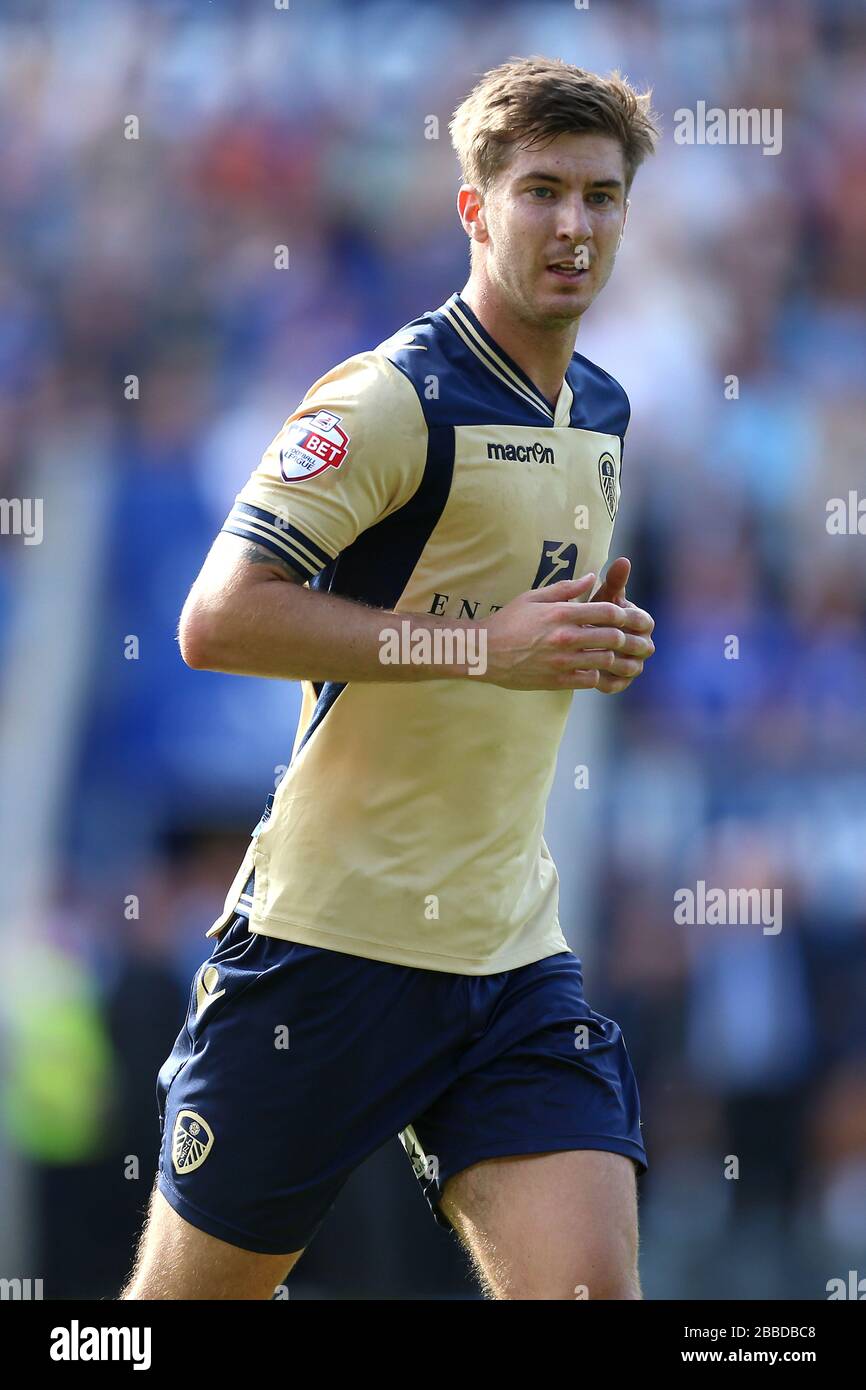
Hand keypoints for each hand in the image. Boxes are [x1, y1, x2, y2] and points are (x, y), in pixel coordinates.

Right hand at [478, 570, 654, 691]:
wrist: (484, 652)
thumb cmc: (508, 621)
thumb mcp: (534, 597)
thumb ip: (566, 588)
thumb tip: (592, 577)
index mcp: (561, 613)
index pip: (607, 611)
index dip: (624, 614)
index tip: (629, 616)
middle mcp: (565, 637)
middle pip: (612, 636)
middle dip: (628, 637)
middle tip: (635, 638)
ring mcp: (562, 661)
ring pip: (605, 659)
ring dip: (616, 657)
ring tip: (622, 655)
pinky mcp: (557, 680)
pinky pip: (590, 679)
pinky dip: (598, 674)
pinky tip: (597, 669)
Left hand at [584, 557, 654, 693]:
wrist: (577, 639)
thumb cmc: (592, 613)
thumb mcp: (601, 597)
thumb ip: (614, 581)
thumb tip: (624, 560)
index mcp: (643, 622)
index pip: (643, 620)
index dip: (629, 618)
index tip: (611, 615)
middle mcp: (644, 645)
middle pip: (640, 646)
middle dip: (623, 642)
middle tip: (602, 638)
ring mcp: (634, 665)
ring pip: (630, 667)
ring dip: (614, 662)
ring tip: (593, 657)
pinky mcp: (621, 682)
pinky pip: (616, 685)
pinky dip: (604, 680)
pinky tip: (587, 673)